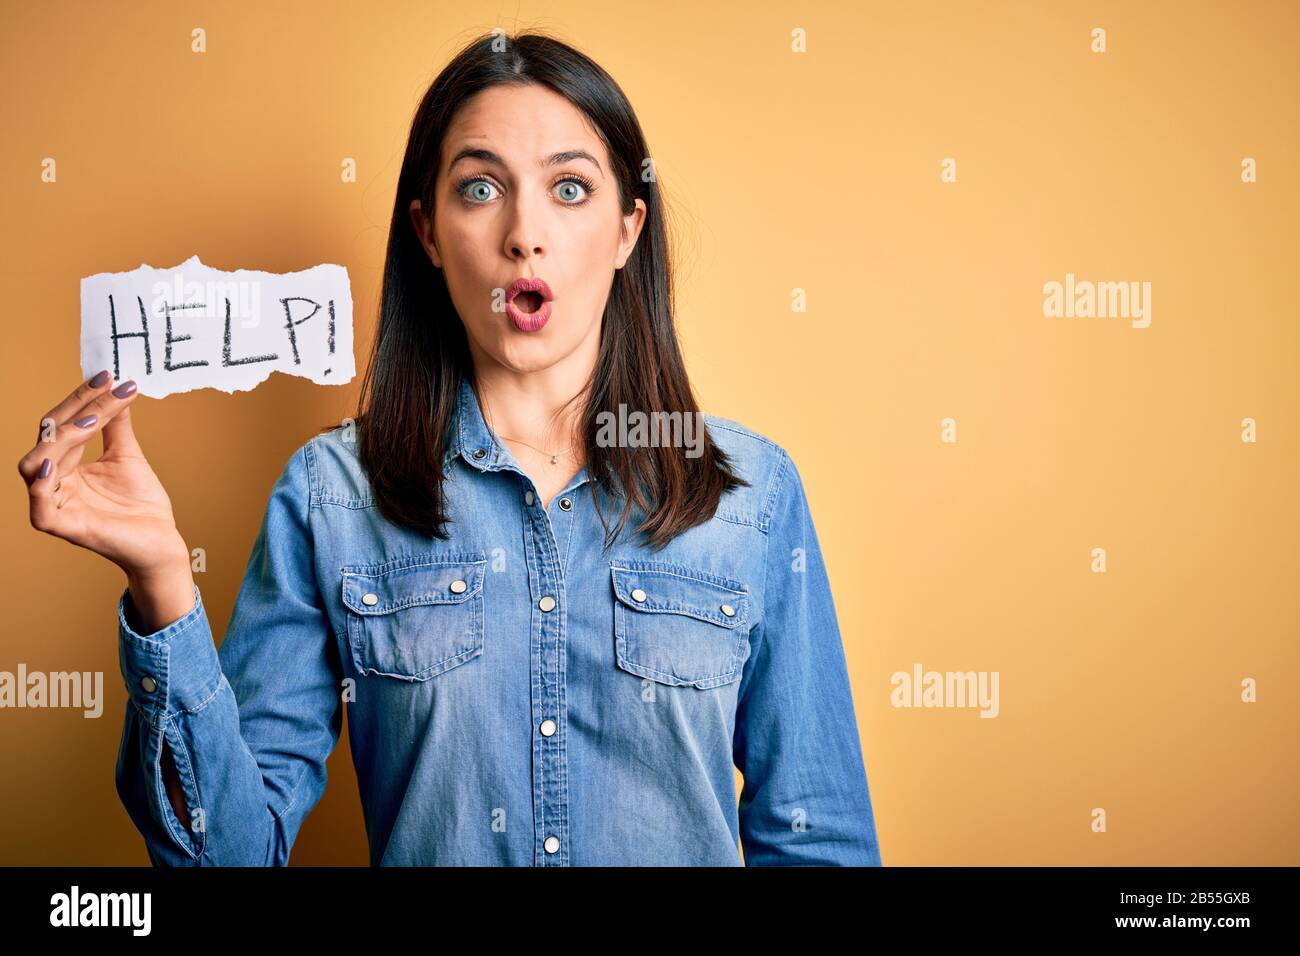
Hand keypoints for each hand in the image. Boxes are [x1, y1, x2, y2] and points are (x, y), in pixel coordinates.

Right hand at [19, 370, 189, 578]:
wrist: (161, 541)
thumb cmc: (142, 504)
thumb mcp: (127, 455)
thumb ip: (115, 423)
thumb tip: (116, 385)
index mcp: (65, 464)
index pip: (62, 423)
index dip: (81, 398)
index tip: (107, 375)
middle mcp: (53, 481)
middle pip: (47, 437)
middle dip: (74, 410)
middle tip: (106, 388)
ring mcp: (53, 503)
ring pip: (36, 464)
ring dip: (62, 439)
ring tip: (90, 422)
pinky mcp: (59, 525)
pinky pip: (39, 504)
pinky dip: (43, 483)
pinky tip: (54, 466)